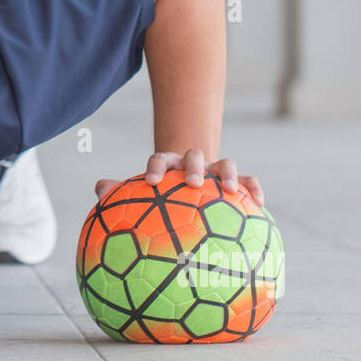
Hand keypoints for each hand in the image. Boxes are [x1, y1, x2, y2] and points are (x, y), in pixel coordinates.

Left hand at [94, 149, 264, 205]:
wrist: (189, 184)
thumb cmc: (161, 194)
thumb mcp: (142, 193)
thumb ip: (120, 192)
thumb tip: (99, 188)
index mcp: (167, 165)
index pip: (159, 159)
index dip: (155, 167)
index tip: (151, 181)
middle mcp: (193, 162)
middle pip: (194, 156)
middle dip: (194, 166)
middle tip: (194, 182)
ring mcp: (217, 169)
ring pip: (226, 163)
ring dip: (229, 174)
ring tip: (232, 191)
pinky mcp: (237, 180)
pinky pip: (249, 181)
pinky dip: (254, 187)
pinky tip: (260, 204)